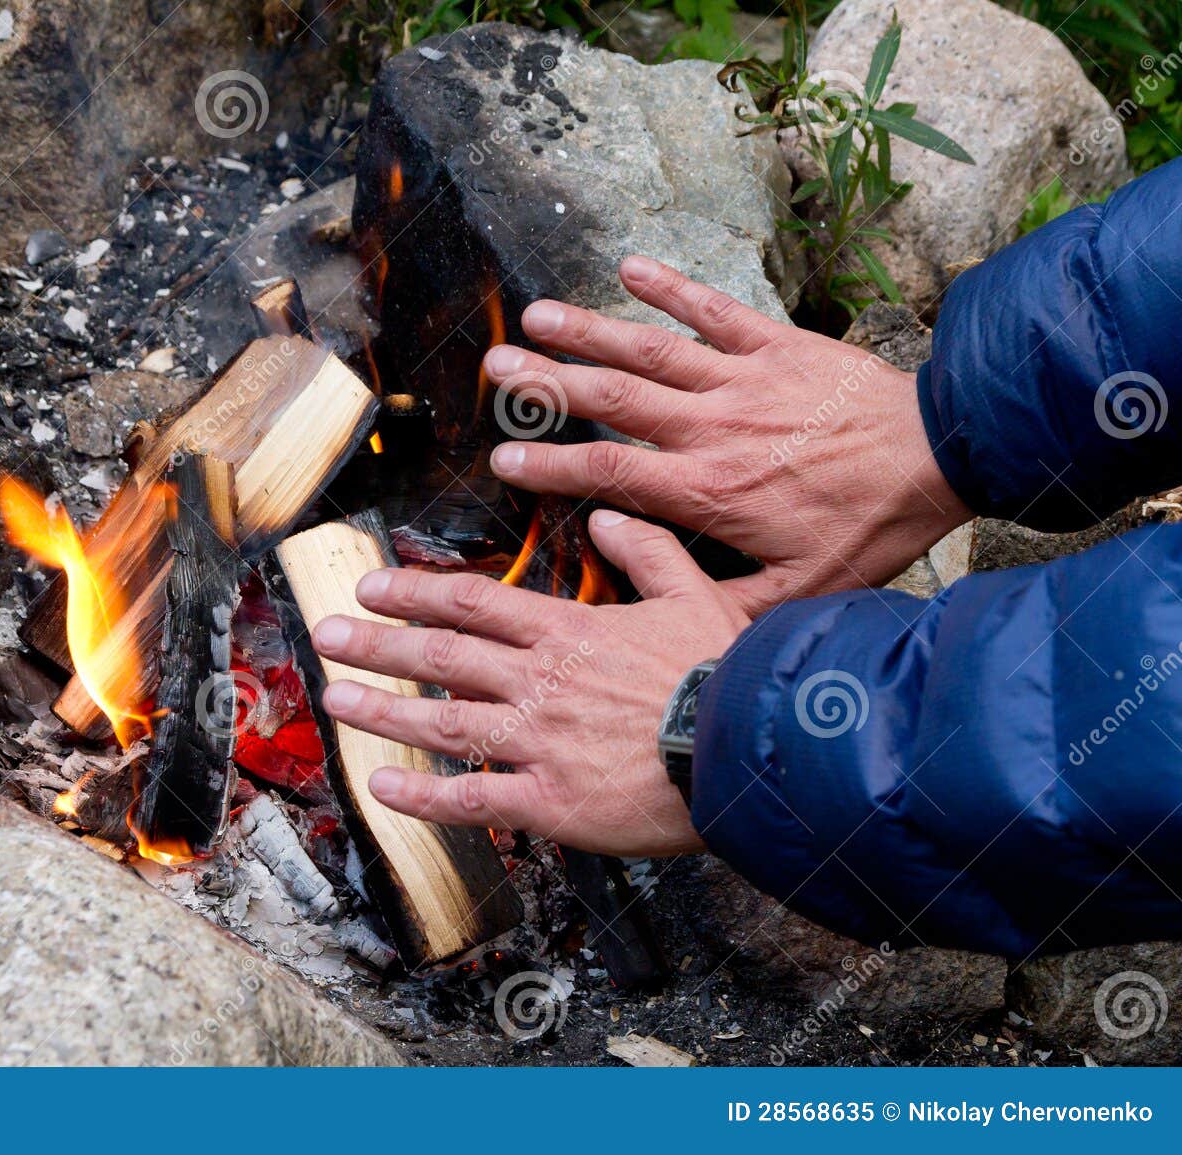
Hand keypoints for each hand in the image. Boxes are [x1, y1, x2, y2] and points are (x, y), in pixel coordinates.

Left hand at [309, 511, 749, 856]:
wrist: (753, 752)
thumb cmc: (729, 676)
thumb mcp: (695, 593)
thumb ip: (646, 549)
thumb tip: (606, 513)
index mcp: (569, 632)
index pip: (473, 602)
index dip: (414, 591)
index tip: (372, 585)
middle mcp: (540, 682)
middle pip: (440, 655)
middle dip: (376, 643)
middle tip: (328, 634)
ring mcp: (538, 743)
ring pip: (441, 720)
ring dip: (381, 709)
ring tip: (335, 699)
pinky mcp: (549, 801)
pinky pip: (471, 797)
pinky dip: (420, 795)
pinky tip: (381, 787)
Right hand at [482, 256, 972, 614]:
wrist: (943, 456)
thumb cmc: (869, 528)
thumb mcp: (796, 594)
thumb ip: (716, 603)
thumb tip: (648, 600)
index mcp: (708, 489)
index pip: (609, 472)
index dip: (550, 463)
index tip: (503, 455)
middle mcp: (713, 427)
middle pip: (613, 399)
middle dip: (547, 383)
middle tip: (494, 367)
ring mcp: (743, 379)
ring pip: (650, 349)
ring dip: (589, 329)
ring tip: (535, 315)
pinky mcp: (778, 344)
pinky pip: (714, 310)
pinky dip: (671, 288)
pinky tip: (631, 267)